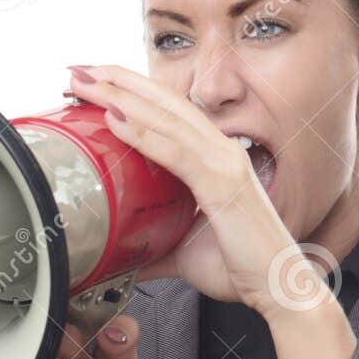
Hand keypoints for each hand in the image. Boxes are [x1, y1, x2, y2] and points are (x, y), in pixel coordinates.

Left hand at [68, 63, 313, 313]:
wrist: (278, 290)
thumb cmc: (241, 268)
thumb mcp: (183, 254)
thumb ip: (153, 250)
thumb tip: (121, 258)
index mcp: (215, 160)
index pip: (169, 113)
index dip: (132, 91)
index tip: (95, 82)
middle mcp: (221, 153)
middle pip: (164, 102)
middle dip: (119, 80)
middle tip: (79, 69)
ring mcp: (224, 164)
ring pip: (167, 118)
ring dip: (122, 96)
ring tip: (87, 82)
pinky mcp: (224, 185)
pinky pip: (177, 152)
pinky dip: (143, 134)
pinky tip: (114, 118)